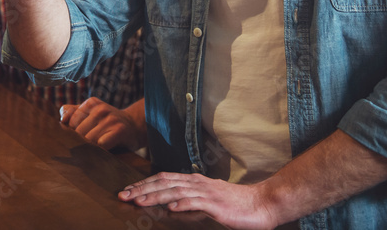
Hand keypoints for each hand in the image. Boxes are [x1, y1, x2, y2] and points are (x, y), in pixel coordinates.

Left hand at [60, 97, 144, 151]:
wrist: (134, 126)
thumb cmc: (107, 123)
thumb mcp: (91, 113)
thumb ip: (73, 113)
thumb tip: (62, 120)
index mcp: (91, 103)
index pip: (70, 121)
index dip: (71, 133)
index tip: (75, 139)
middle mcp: (100, 108)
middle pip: (78, 132)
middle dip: (79, 142)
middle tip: (83, 149)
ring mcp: (110, 119)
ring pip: (88, 139)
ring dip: (89, 148)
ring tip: (92, 152)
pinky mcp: (119, 130)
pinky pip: (101, 145)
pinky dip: (99, 151)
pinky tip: (102, 152)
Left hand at [118, 172, 277, 229]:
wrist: (262, 204)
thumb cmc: (235, 205)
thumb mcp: (208, 199)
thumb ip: (190, 199)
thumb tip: (169, 203)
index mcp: (194, 182)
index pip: (163, 179)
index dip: (144, 184)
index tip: (128, 190)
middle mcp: (197, 184)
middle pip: (164, 182)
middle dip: (142, 188)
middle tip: (124, 195)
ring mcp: (207, 193)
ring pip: (176, 191)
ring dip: (155, 196)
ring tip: (139, 201)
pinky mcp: (217, 205)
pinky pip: (197, 202)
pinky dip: (182, 204)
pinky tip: (170, 207)